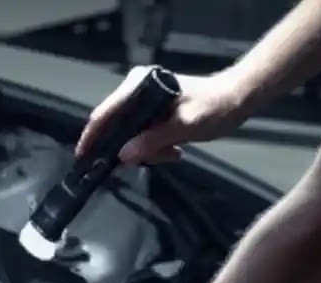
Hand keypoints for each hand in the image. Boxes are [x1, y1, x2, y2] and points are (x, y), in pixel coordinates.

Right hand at [77, 66, 249, 165]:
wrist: (238, 98)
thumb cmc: (215, 106)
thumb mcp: (186, 125)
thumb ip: (154, 139)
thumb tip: (123, 156)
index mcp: (138, 85)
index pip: (104, 113)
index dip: (91, 137)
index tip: (83, 159)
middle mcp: (135, 91)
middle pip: (115, 128)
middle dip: (132, 149)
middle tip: (156, 158)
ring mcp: (143, 102)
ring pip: (130, 137)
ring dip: (148, 151)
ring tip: (173, 153)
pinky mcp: (151, 113)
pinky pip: (142, 137)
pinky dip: (155, 147)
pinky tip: (175, 150)